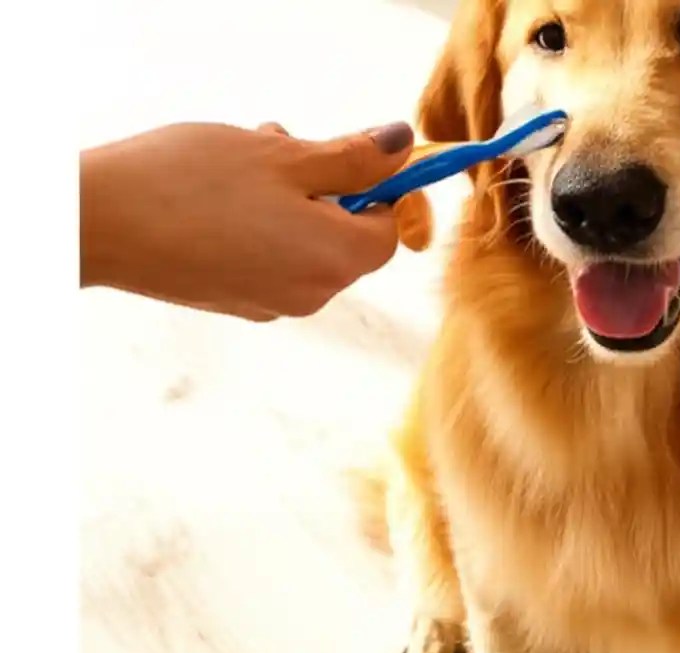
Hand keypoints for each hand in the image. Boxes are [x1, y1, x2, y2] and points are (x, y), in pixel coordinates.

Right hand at [80, 121, 433, 319]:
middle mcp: (311, 294)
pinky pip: (269, 258)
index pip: (387, 228)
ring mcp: (269, 303)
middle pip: (346, 237)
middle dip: (324, 187)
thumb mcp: (284, 156)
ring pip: (304, 243)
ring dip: (289, 199)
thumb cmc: (191, 184)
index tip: (350, 153)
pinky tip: (217, 195)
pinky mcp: (233, 301)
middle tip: (281, 143)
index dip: (379, 187)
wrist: (96, 225)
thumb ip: (352, 159)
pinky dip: (260, 225)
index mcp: (335, 260)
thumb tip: (403, 148)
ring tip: (242, 161)